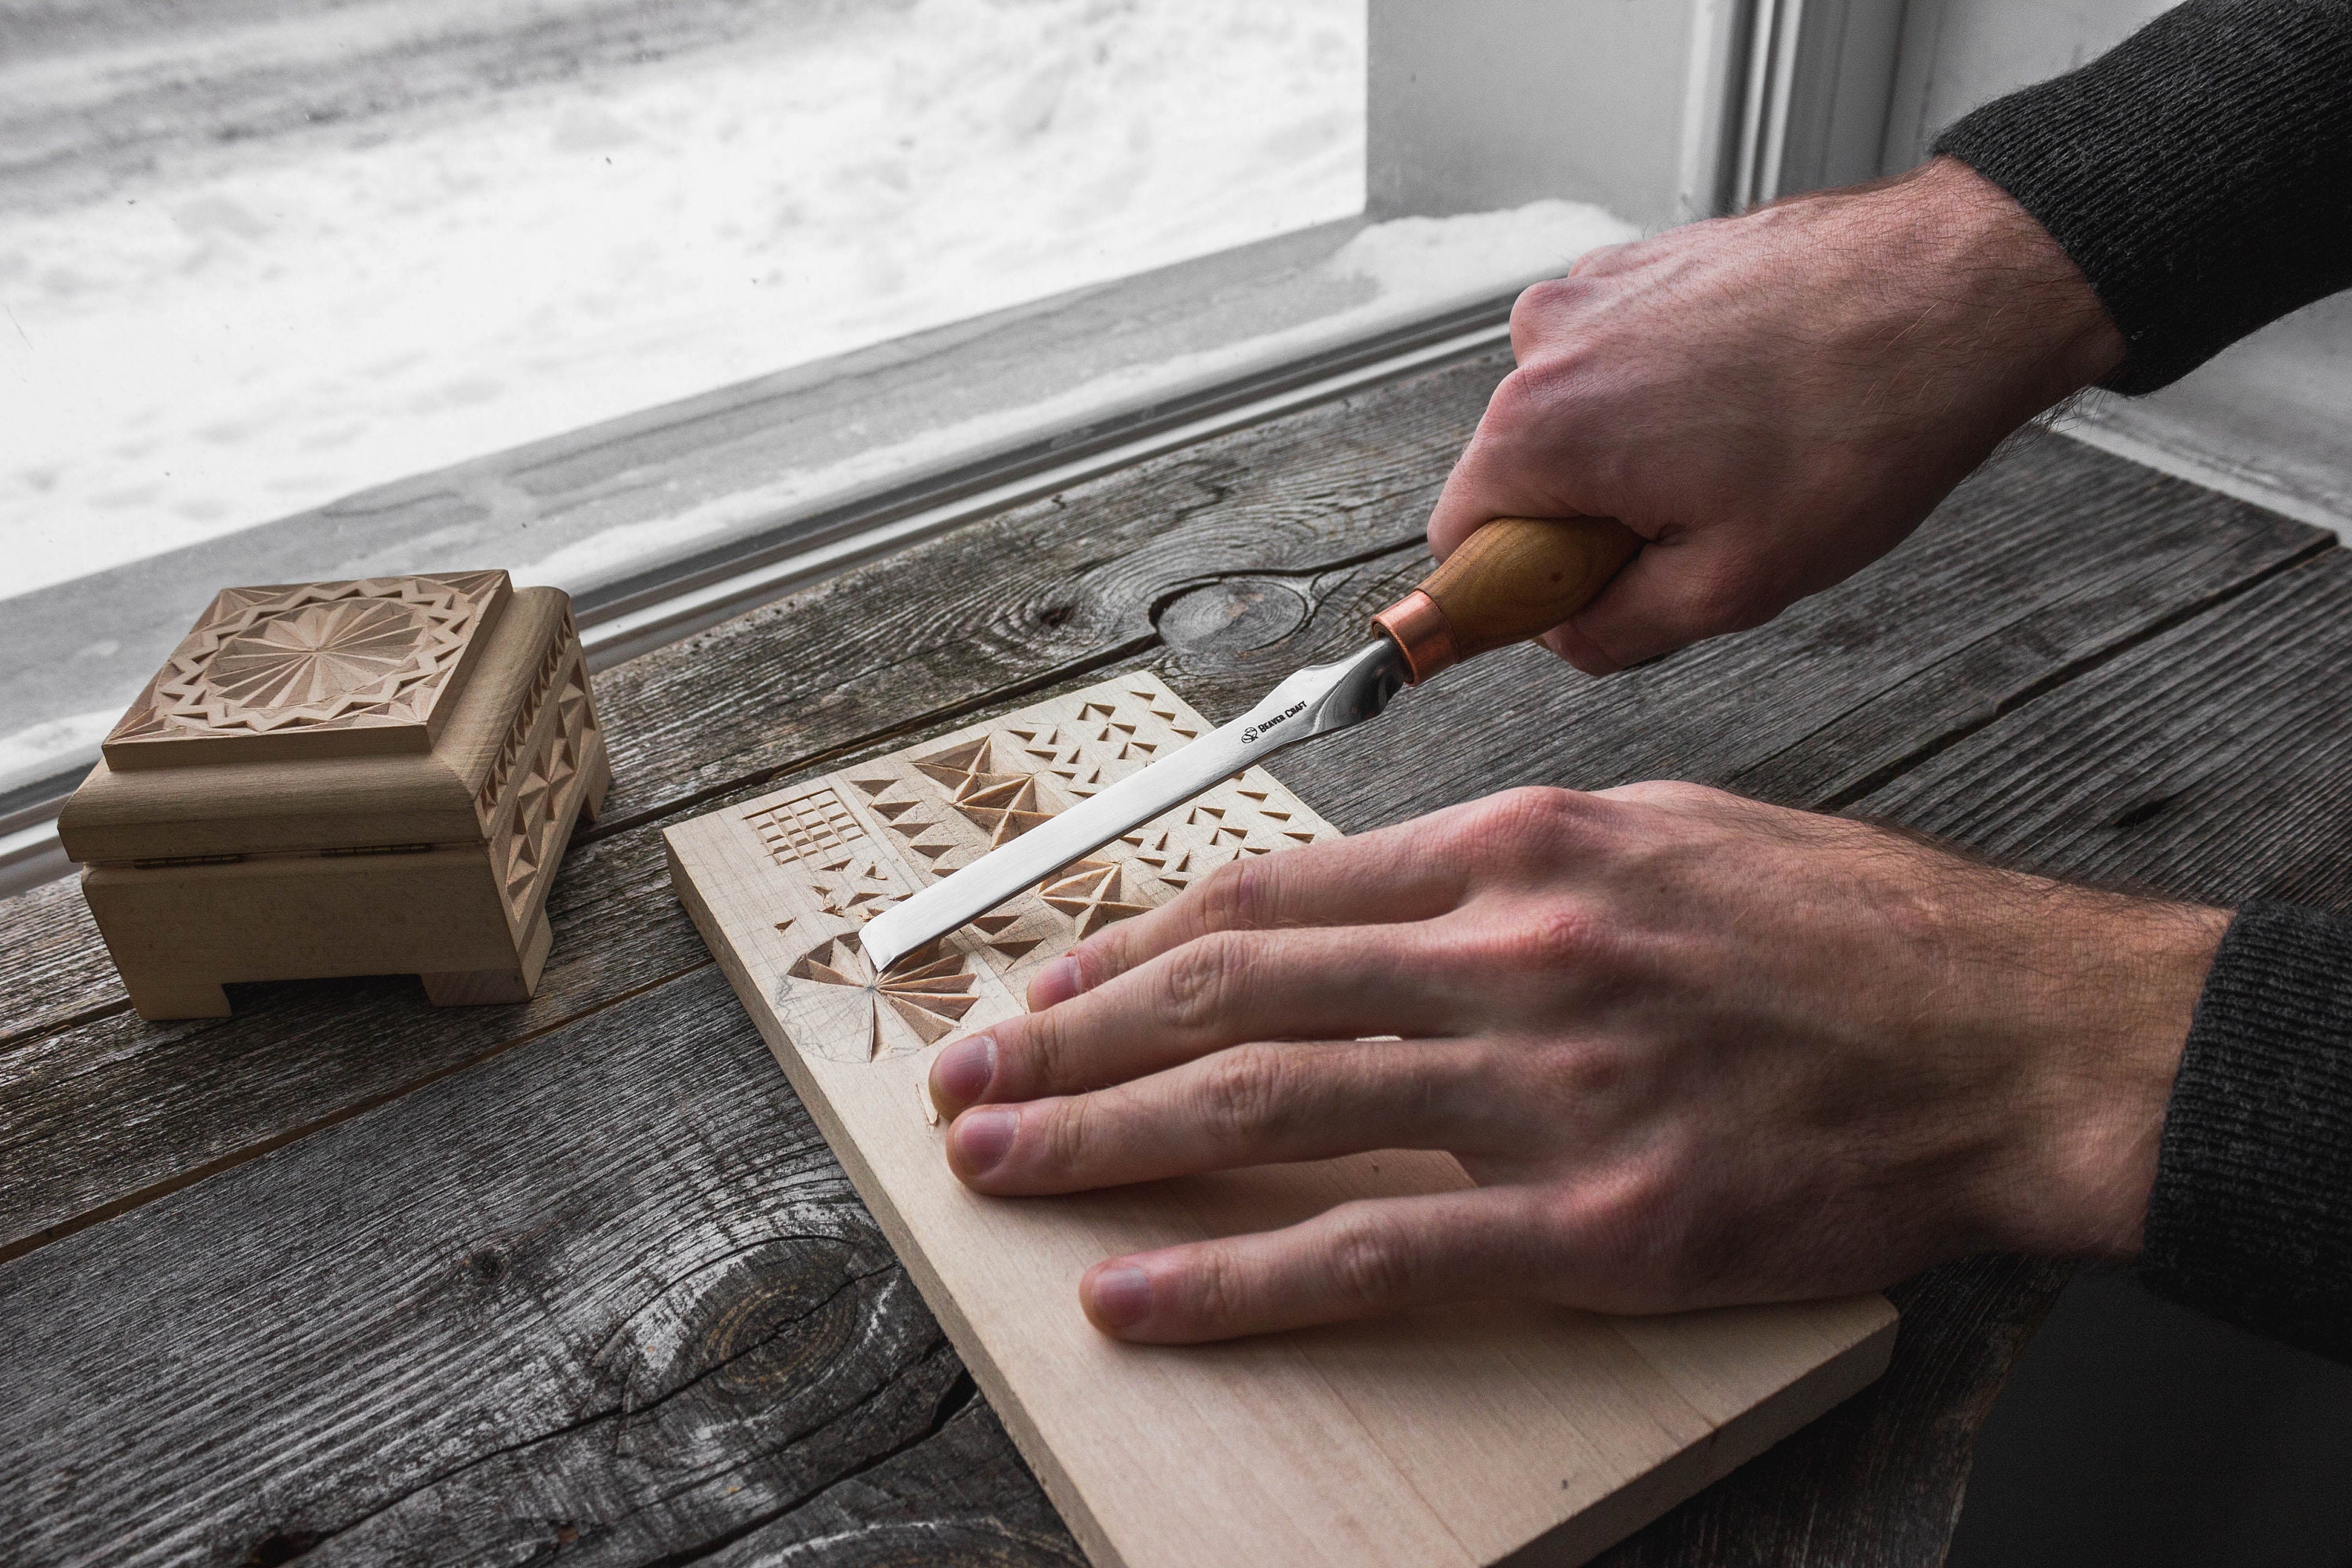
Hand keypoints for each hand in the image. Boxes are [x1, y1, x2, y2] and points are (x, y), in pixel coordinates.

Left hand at [927, 785, 2225, 1342]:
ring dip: (1107, 1139)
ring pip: (1267, 1107)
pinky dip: (1238, 1277)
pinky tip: (1142, 1292)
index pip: (1275, 896)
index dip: (1138, 944)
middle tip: (970, 1077)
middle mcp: (1508, 949)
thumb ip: (1509, 863)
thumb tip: (1374, 903)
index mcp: (1523, 847)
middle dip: (1073, 1037)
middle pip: (1233, 991)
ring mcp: (1542, 1087)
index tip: (1057, 983)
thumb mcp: (1670, 831)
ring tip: (1001, 1164)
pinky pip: (1372, 1252)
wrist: (2017, 1039)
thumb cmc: (1855, 933)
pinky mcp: (1591, 1223)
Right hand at [1429, 156, 2125, 674]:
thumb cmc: (1862, 424)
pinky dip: (1667, 393)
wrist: (1959, 293)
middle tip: (1699, 530)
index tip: (1585, 596)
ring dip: (1633, 454)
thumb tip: (1569, 636)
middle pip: (1515, 475)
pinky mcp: (1646, 260)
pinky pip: (1621, 358)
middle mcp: (1546, 343)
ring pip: (1574, 416)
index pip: (1458, 545)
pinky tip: (1751, 407)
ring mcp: (1596, 288)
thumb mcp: (1732, 586)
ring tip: (1739, 462)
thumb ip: (1614, 632)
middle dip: (1588, 518)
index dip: (1520, 588)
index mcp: (1539, 428)